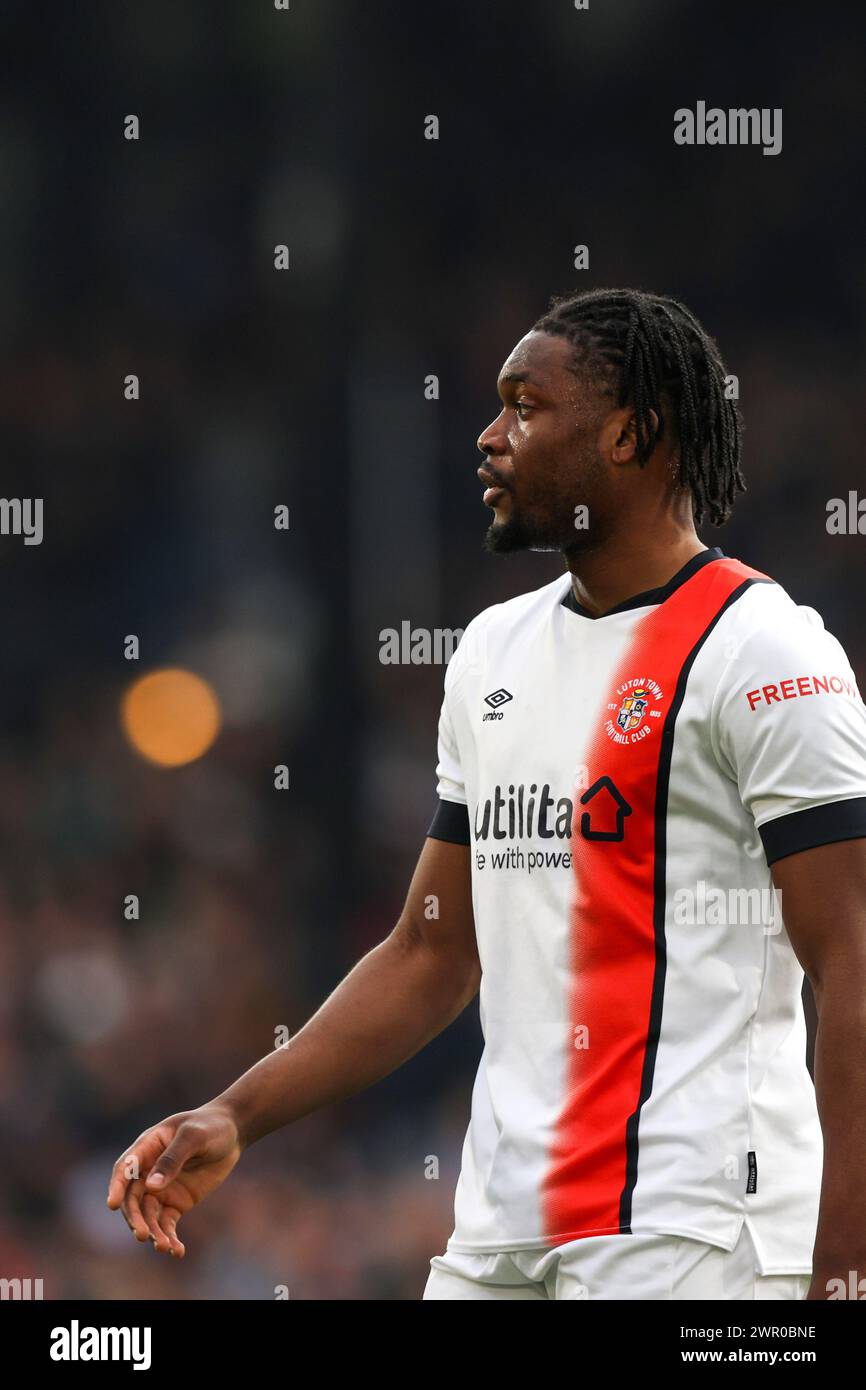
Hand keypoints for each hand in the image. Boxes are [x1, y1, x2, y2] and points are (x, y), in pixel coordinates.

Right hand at [107, 1103, 242, 1257]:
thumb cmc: (209, 1126)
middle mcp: (148, 1171)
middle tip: (142, 1235)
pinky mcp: (176, 1203)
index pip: (125, 1169)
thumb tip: (152, 1186)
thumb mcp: (193, 1137)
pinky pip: (167, 1224)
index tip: (113, 1204)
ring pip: (148, 1216)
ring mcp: (161, 1189)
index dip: (117, 1186)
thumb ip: (173, 1158)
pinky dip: (169, 1237)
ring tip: (164, 1248)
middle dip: (135, 1218)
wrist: (232, 1133)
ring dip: (153, 1233)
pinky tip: (177, 1251)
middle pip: (133, 1199)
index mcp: (147, 1148)